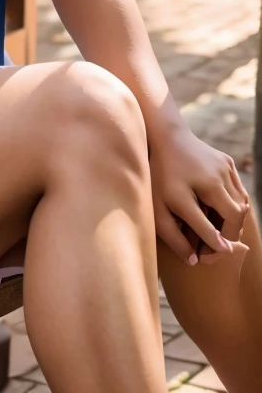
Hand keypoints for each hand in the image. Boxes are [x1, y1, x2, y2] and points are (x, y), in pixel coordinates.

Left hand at [148, 124, 250, 265]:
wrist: (166, 137)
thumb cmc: (159, 175)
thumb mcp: (157, 207)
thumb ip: (174, 236)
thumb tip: (193, 261)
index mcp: (192, 189)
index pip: (212, 226)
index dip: (214, 247)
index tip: (205, 259)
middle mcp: (212, 178)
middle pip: (234, 217)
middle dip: (226, 236)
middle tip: (210, 249)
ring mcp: (223, 168)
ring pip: (240, 206)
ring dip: (231, 223)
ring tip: (214, 233)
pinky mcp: (228, 163)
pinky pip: (238, 192)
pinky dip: (233, 207)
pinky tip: (219, 214)